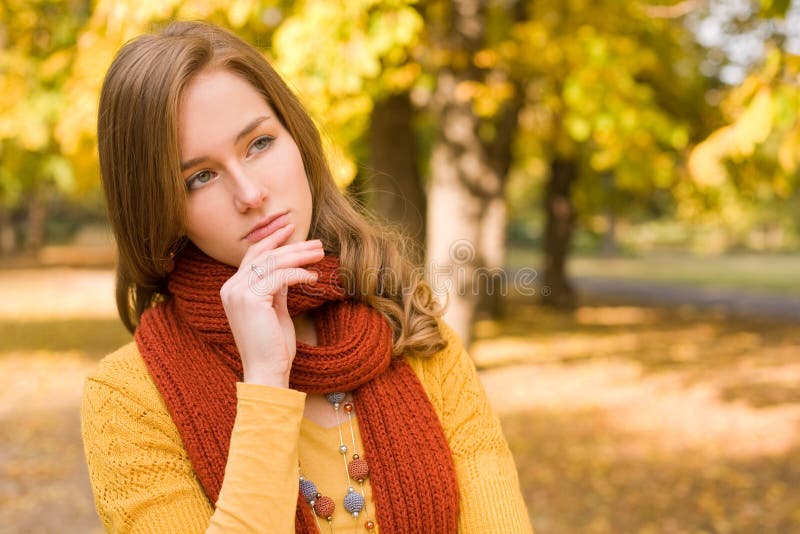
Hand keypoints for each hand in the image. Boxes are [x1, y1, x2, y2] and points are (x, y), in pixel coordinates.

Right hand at [220, 221, 323, 387]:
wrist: (267, 370)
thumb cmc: (273, 345)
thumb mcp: (274, 309)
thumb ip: (275, 288)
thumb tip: (287, 269)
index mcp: (232, 289)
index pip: (253, 255)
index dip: (272, 239)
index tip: (291, 228)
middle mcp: (230, 287)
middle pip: (264, 255)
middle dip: (292, 245)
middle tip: (316, 242)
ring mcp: (238, 292)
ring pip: (273, 262)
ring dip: (300, 255)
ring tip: (320, 253)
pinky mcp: (251, 298)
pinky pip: (280, 276)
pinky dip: (299, 274)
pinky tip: (314, 277)